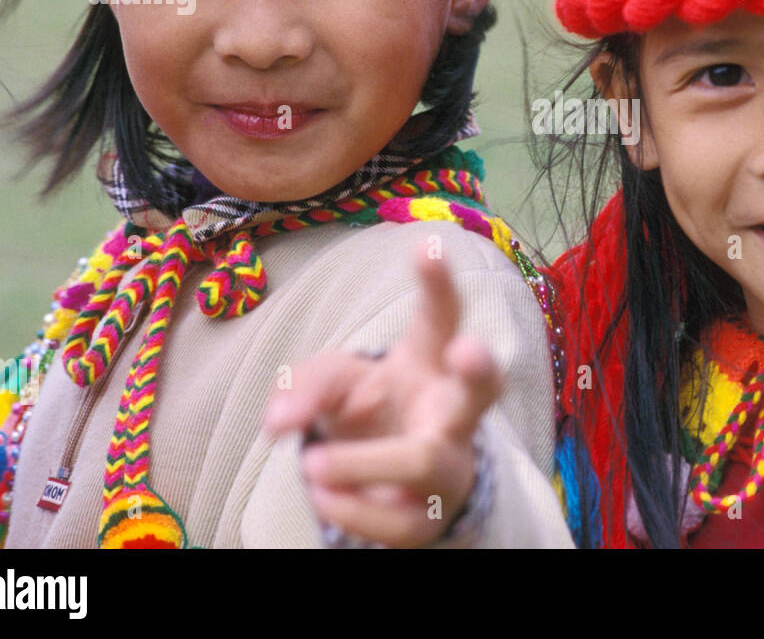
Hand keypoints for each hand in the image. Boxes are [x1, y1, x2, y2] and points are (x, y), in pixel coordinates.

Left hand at [263, 244, 501, 546]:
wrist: (388, 485)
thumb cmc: (369, 412)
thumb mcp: (333, 385)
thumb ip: (304, 386)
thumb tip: (280, 423)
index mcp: (431, 361)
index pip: (442, 316)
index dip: (438, 283)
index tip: (428, 245)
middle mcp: (452, 409)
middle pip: (483, 387)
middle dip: (480, 368)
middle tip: (467, 351)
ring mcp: (449, 464)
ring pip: (425, 461)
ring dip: (363, 463)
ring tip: (311, 465)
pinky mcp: (430, 515)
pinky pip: (394, 518)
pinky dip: (350, 507)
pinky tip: (322, 494)